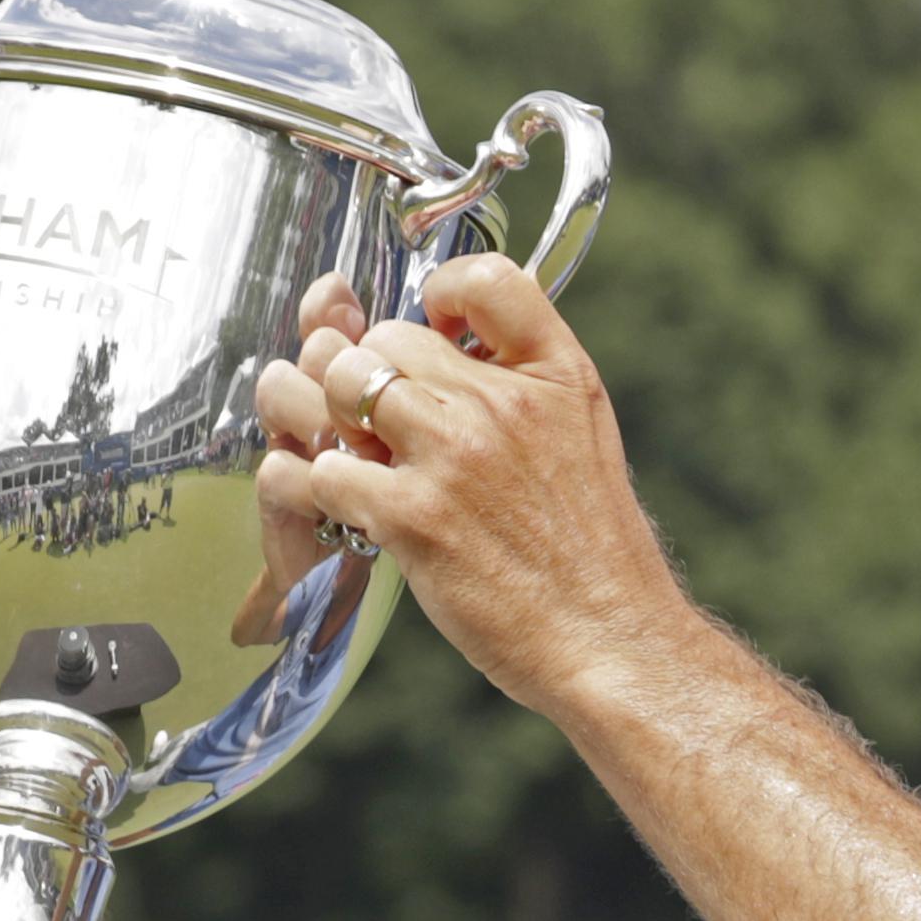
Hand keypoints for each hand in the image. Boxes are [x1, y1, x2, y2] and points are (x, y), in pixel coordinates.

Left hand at [253, 254, 689, 713]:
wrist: (611, 641)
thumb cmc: (595, 556)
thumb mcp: (586, 439)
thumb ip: (528, 384)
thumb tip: (461, 348)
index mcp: (555, 376)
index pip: (484, 280)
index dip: (441, 293)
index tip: (434, 329)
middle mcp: (502, 404)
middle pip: (385, 337)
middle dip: (364, 373)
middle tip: (366, 415)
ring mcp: (453, 458)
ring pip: (339, 387)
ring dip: (318, 416)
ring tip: (331, 445)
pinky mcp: (413, 518)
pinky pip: (319, 469)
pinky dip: (309, 485)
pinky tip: (330, 501)